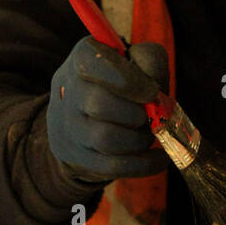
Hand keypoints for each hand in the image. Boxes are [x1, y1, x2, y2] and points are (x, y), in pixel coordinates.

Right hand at [46, 37, 170, 181]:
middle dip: (137, 114)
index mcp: (81, 58)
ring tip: (147, 132)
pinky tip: (159, 156)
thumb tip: (154, 90)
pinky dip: (145, 163)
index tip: (151, 92)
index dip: (128, 80)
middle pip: (100, 105)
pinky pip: (114, 167)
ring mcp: (67, 127)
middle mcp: (67, 90)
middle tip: (149, 115)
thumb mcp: (136, 59)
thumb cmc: (121, 82)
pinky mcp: (76, 157)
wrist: (88, 115)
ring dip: (139, 139)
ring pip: (106, 139)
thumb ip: (150, 61)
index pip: (93, 63)